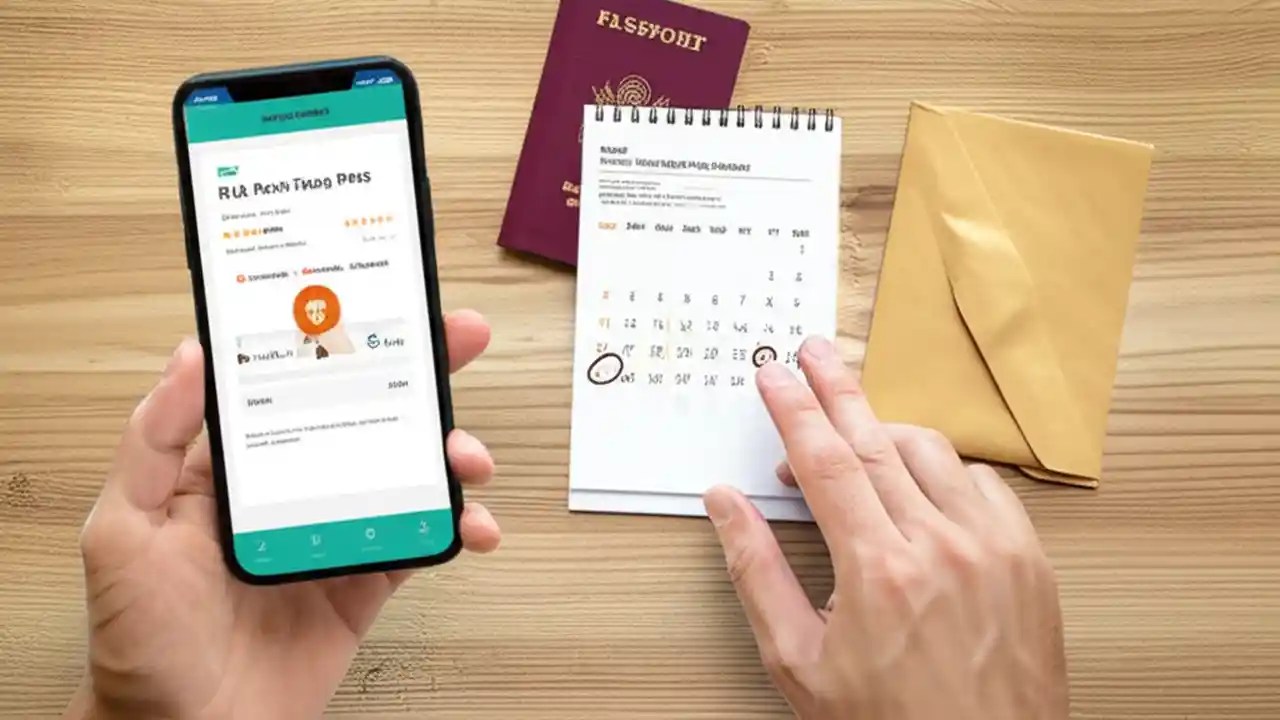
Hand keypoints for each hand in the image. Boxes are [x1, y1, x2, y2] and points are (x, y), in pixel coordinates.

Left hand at [67, 310, 499, 719]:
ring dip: (451, 455)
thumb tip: (188, 358)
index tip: (378, 305)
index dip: (341, 338)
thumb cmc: (139, 640)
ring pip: (408, 472)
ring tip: (468, 460)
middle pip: (368, 413)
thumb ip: (153, 441)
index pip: (296, 382)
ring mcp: (335, 532)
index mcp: (235, 466)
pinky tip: (471, 525)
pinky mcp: (366, 580)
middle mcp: (292, 489)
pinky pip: (422, 541)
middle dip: (421, 374)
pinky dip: (458, 529)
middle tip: (460, 342)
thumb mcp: (123, 528)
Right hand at [703, 336, 1068, 719]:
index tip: (773, 375)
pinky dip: (946, 470)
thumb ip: (757, 572)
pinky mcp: (1030, 561)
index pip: (824, 461)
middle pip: (876, 440)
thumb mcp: (798, 662)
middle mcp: (942, 545)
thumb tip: (726, 505)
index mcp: (878, 569)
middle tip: (813, 351)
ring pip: (933, 453)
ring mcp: (994, 548)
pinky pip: (985, 485)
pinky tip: (922, 480)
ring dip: (887, 429)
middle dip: (836, 389)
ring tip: (855, 423)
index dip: (793, 409)